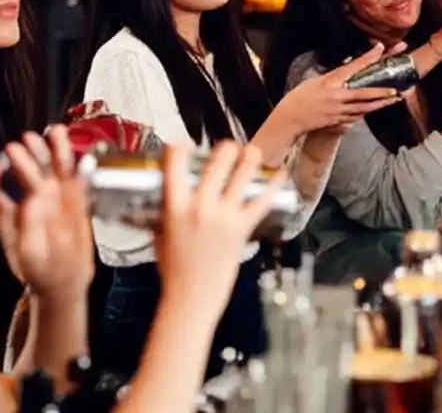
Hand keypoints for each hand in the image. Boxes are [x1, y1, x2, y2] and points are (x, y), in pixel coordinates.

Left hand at [0, 126, 93, 301]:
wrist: (63, 281)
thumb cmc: (39, 269)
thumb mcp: (29, 252)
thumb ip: (29, 226)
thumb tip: (32, 199)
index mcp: (13, 212)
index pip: (1, 188)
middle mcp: (34, 199)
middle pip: (31, 170)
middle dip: (29, 154)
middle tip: (27, 140)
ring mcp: (57, 198)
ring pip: (56, 168)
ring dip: (56, 150)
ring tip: (57, 132)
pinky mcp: (77, 201)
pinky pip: (80, 180)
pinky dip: (84, 168)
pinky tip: (87, 157)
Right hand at [156, 141, 286, 317]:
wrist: (191, 298)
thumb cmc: (174, 271)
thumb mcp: (160, 235)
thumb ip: (166, 213)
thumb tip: (167, 198)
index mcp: (175, 206)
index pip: (176, 161)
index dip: (181, 146)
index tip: (185, 144)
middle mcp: (201, 206)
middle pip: (219, 159)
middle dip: (226, 148)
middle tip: (228, 149)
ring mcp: (224, 216)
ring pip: (244, 172)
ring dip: (250, 157)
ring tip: (252, 153)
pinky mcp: (242, 228)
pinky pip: (262, 200)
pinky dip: (273, 185)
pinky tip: (280, 174)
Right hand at [271, 43, 402, 133]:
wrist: (289, 119)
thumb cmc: (299, 97)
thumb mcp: (314, 81)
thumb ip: (333, 77)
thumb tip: (347, 68)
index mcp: (330, 82)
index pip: (353, 67)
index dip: (368, 57)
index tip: (381, 48)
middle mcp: (336, 96)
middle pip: (363, 92)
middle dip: (382, 91)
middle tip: (398, 88)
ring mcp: (338, 110)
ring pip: (364, 107)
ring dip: (380, 103)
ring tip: (395, 99)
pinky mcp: (337, 121)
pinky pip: (356, 116)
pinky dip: (367, 112)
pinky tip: (377, 108)